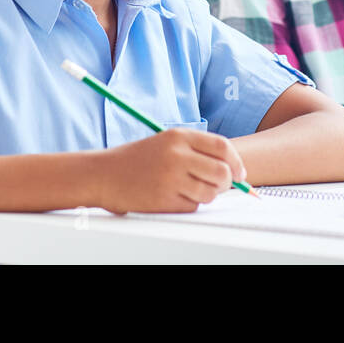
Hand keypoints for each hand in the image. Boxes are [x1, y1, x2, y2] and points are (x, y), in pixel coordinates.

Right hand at [94, 129, 246, 214]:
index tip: (239, 173)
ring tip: (190, 189)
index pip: (222, 147)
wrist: (104, 174)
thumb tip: (232, 170)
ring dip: (207, 195)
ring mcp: (170, 177)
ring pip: (210, 192)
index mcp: (179, 136)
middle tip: (219, 186)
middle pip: (222, 172)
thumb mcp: (167, 143)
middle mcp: (177, 155)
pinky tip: (173, 196)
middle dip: (226, 183)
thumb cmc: (138, 159)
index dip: (236, 162)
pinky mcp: (164, 198)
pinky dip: (189, 204)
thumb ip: (197, 151)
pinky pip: (192, 206)